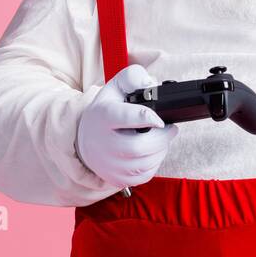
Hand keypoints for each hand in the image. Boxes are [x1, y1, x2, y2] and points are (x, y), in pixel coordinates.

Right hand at [74, 64, 178, 187]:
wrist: (86, 139)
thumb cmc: (107, 111)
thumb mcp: (115, 87)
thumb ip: (133, 77)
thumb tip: (150, 84)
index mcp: (104, 116)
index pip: (124, 117)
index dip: (145, 117)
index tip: (159, 119)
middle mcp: (103, 143)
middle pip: (138, 147)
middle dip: (161, 138)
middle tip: (170, 128)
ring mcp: (108, 164)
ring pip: (144, 163)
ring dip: (161, 150)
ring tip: (161, 138)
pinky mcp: (116, 178)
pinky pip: (144, 175)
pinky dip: (155, 163)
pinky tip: (152, 152)